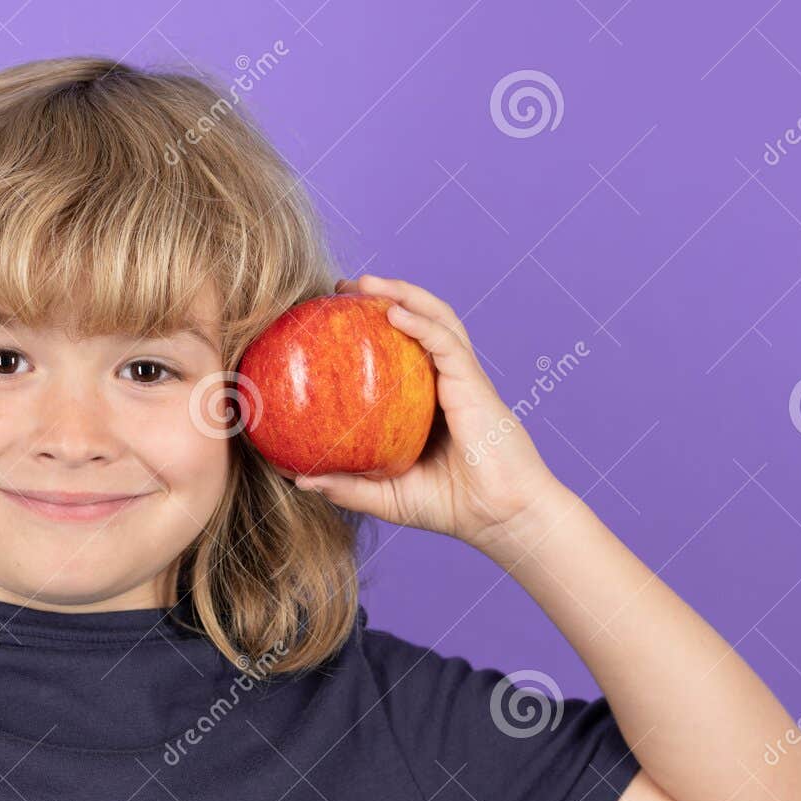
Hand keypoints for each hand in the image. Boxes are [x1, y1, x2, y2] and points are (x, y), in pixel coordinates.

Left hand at [283, 274, 566, 553]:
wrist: (502, 517)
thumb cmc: (452, 506)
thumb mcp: (386, 497)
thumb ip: (346, 486)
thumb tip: (297, 478)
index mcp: (428, 402)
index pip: (401, 352)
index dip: (371, 327)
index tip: (333, 316)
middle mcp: (445, 383)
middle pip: (419, 322)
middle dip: (385, 295)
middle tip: (342, 287)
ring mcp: (462, 380)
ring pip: (436, 319)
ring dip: (404, 294)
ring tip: (367, 282)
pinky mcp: (474, 385)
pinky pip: (445, 344)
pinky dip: (421, 323)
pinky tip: (394, 312)